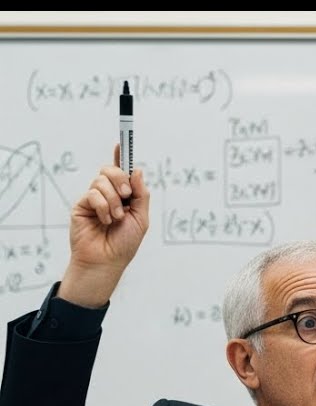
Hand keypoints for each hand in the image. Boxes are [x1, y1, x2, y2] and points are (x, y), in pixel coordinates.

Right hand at [62, 146, 150, 307]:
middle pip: (111, 170)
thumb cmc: (125, 243)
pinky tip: (105, 221)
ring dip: (114, 200)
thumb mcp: (141, 218)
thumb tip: (137, 170)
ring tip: (115, 218)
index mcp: (125, 196)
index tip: (121, 142)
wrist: (106, 260)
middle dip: (121, 180)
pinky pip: (93, 194)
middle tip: (126, 197)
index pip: (122, 172)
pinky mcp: (82, 204)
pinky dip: (103, 207)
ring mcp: (94, 198)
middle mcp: (109, 194)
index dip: (121, 156)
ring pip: (102, 181)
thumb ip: (141, 194)